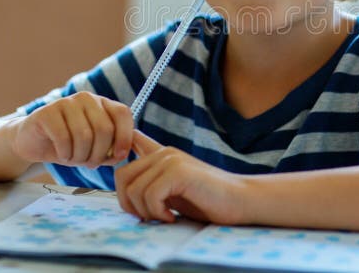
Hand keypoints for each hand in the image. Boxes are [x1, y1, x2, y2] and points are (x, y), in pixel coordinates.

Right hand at [11, 92, 133, 167]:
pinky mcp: (46, 112)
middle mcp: (86, 98)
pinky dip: (65, 154)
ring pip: (84, 135)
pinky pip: (63, 138)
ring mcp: (66, 102)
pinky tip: (62, 155)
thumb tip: (121, 154)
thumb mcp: (94, 148)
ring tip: (74, 159)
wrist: (34, 142)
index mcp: (102, 103)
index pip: (122, 113)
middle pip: (104, 128)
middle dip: (99, 154)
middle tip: (90, 164)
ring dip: (80, 156)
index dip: (124, 137)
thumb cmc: (69, 145)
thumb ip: (111, 150)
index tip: (118, 156)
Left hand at [115, 131, 247, 224]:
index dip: (119, 161)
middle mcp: (164, 152)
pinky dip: (157, 212)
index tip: (132, 192)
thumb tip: (126, 189)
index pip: (130, 140)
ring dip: (145, 211)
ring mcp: (171, 159)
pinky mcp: (179, 171)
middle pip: (121, 176)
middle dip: (129, 203)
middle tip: (149, 216)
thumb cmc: (208, 200)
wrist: (240, 200)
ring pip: (134, 188)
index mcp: (161, 155)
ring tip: (165, 216)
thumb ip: (152, 183)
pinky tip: (172, 216)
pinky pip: (149, 195)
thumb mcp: (172, 190)